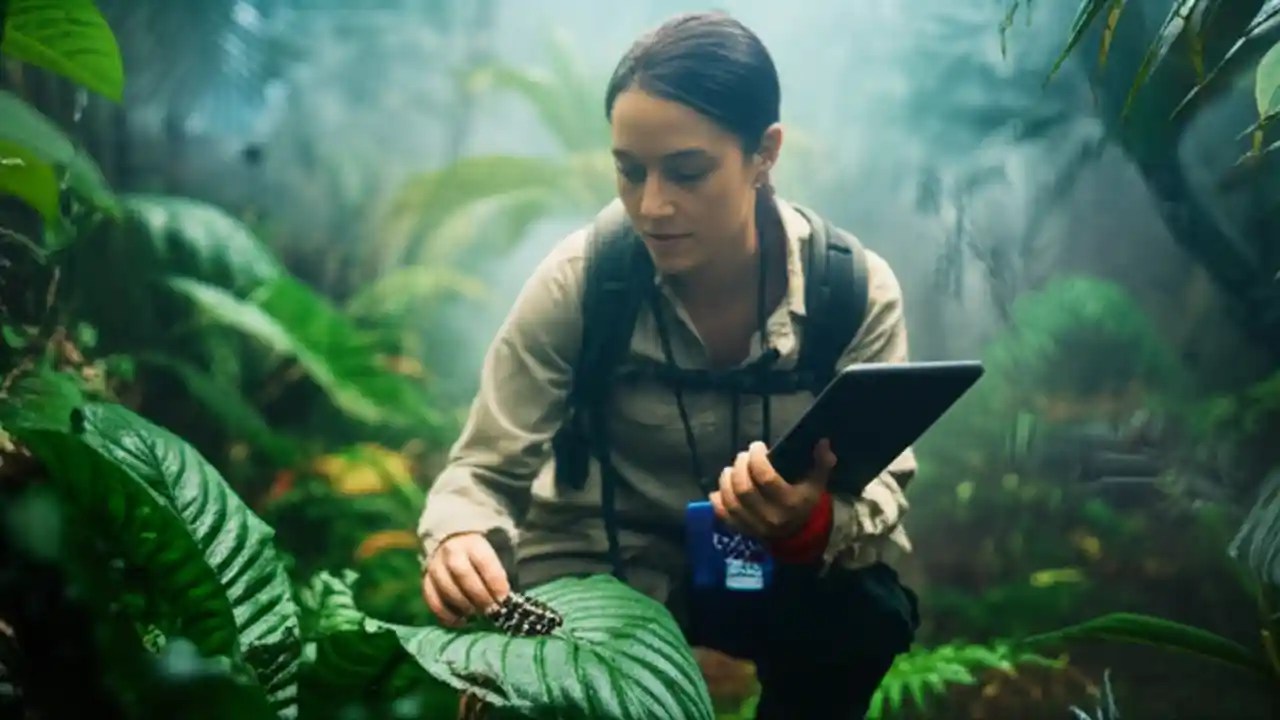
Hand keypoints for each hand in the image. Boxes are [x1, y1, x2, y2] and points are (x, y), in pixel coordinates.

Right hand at [422, 532, 510, 626]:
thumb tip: (509, 600)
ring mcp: (435, 565)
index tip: (505, 598)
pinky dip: (445, 614)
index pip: (484, 561)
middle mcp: (451, 551)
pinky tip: (459, 622)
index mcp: (473, 543)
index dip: (495, 581)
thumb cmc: (483, 557)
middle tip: (492, 610)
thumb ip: (500, 575)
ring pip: (445, 587)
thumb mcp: (496, 555)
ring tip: (476, 615)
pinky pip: (431, 599)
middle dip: (479, 595)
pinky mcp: (426, 580)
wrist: (454, 544)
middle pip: (462, 573)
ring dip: (462, 606)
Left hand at [709, 438, 836, 540]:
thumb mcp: (817, 483)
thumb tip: (822, 441)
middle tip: (742, 456)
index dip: (757, 458)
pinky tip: (719, 489)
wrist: (798, 535)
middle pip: (744, 488)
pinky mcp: (743, 531)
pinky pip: (724, 516)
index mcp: (790, 502)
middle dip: (739, 467)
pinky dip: (718, 501)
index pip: (765, 477)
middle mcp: (771, 516)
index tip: (757, 446)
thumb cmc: (805, 502)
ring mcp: (754, 526)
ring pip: (731, 502)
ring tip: (731, 469)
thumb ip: (821, 462)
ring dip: (726, 481)